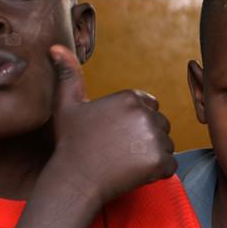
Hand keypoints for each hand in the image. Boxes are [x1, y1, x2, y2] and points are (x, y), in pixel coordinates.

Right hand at [46, 45, 175, 205]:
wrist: (74, 180)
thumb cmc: (71, 143)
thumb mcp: (67, 105)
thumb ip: (69, 75)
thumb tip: (56, 47)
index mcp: (130, 98)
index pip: (150, 106)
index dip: (135, 122)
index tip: (117, 134)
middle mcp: (145, 114)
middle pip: (161, 125)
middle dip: (146, 137)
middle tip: (119, 150)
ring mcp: (155, 138)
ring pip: (166, 145)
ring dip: (152, 154)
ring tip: (125, 161)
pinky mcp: (160, 161)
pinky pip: (170, 165)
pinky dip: (158, 171)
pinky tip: (135, 172)